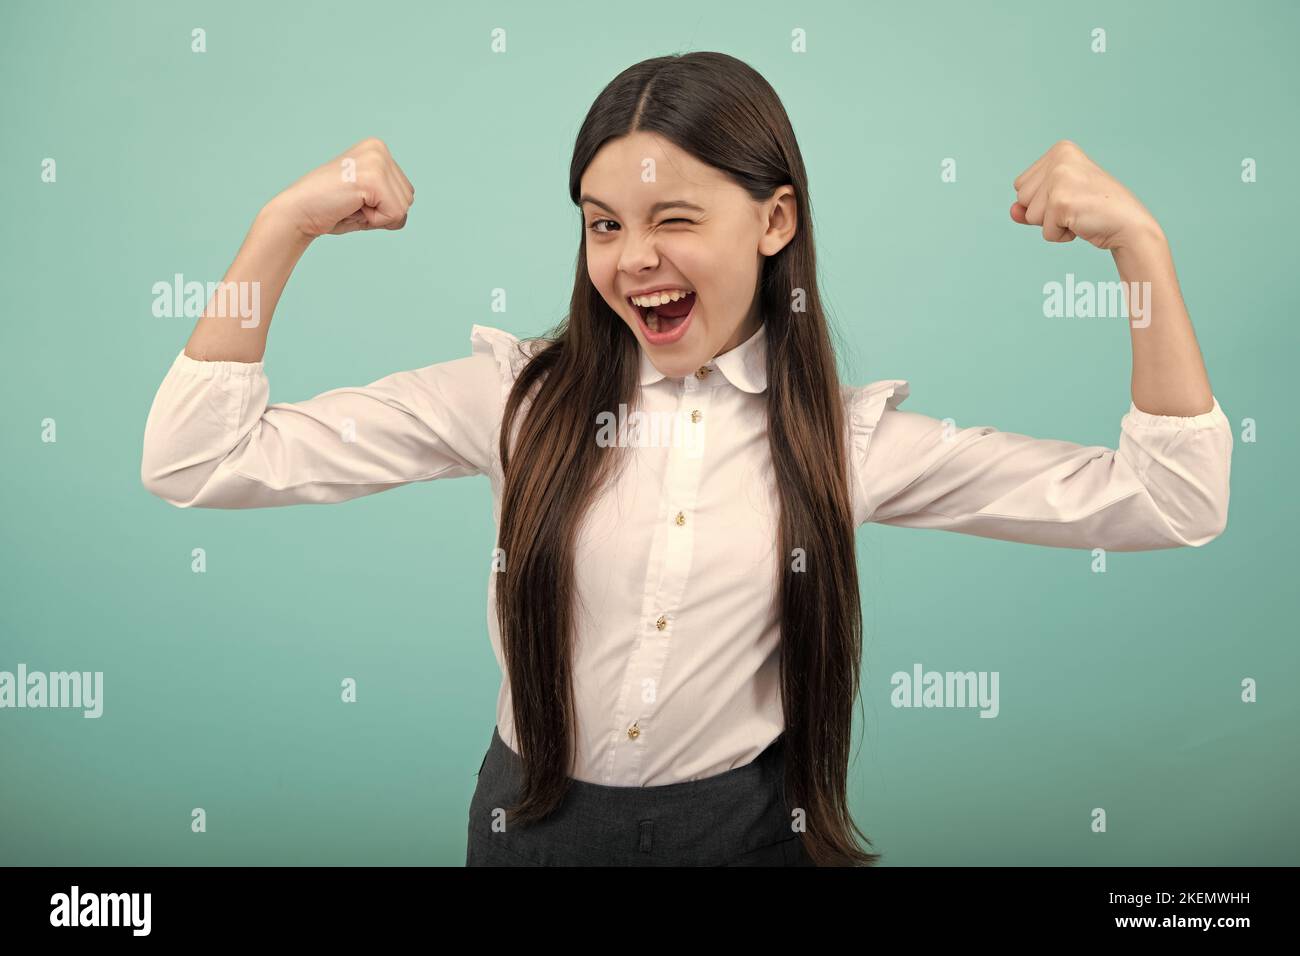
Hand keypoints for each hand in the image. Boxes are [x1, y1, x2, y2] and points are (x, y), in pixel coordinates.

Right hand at [262, 137, 414, 238]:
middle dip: (383, 213)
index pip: (406, 192)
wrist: (298, 212)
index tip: (355, 200)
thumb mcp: (367, 197)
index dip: (383, 208)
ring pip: (403, 208)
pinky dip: (375, 221)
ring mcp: (376, 160)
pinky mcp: (373, 177)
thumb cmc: (330, 209)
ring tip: (351, 204)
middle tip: (352, 204)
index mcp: (377, 149)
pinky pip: (395, 214)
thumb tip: (408, 203)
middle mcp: (379, 149)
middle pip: (408, 199)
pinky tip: (351, 207)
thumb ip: (389, 196)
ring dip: (378, 217)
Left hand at [1010, 140, 1162, 251]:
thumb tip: (1012, 211)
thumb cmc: (1095, 210)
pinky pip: (1045, 232)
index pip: (1021, 185)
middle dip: (1044, 213)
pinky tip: (1083, 223)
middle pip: (1021, 199)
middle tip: (1076, 206)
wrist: (1129, 224)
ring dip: (1053, 224)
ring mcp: (1060, 178)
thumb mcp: (1058, 199)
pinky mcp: (1061, 202)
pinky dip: (1062, 235)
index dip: (1042, 200)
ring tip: (1079, 213)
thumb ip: (1030, 204)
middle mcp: (1059, 158)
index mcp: (1060, 150)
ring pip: (1030, 216)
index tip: (1072, 195)